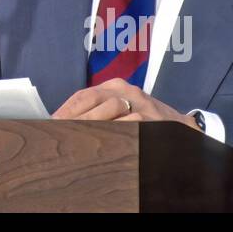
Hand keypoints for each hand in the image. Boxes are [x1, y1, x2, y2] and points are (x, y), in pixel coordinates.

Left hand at [50, 77, 197, 129]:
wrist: (181, 125)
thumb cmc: (145, 118)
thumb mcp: (122, 107)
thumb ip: (98, 110)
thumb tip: (64, 123)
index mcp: (115, 86)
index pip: (83, 95)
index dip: (65, 110)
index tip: (51, 123)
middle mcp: (126, 91)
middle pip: (91, 101)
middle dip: (72, 118)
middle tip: (58, 132)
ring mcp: (139, 105)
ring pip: (107, 114)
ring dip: (89, 127)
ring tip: (74, 141)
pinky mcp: (150, 119)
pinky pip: (127, 126)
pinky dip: (112, 135)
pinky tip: (101, 144)